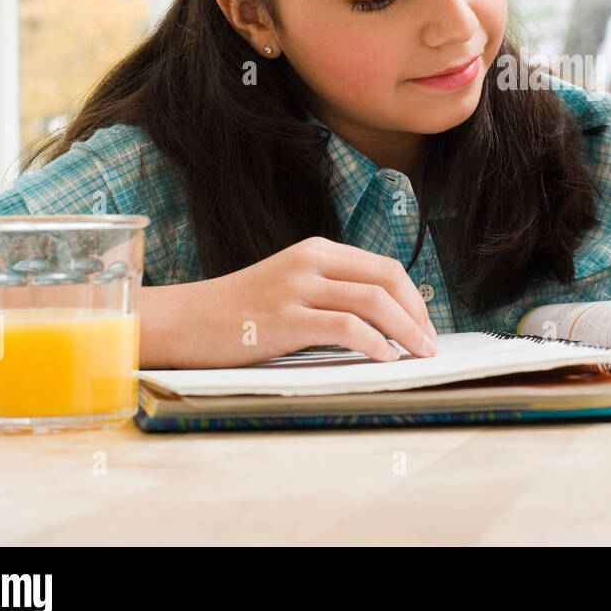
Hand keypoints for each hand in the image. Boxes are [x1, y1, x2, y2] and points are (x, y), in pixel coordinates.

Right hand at [155, 236, 437, 367]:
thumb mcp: (289, 286)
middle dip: (418, 314)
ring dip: (406, 330)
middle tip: (430, 345)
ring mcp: (296, 287)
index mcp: (317, 251)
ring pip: (373, 301)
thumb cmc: (237, 312)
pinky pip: (345, 327)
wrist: (181, 320)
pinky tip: (385, 359)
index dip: (414, 298)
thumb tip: (383, 320)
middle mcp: (311, 261)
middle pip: (388, 279)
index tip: (425, 327)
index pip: (385, 267)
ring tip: (418, 354)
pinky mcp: (283, 318)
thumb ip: (329, 292)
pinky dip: (374, 343)